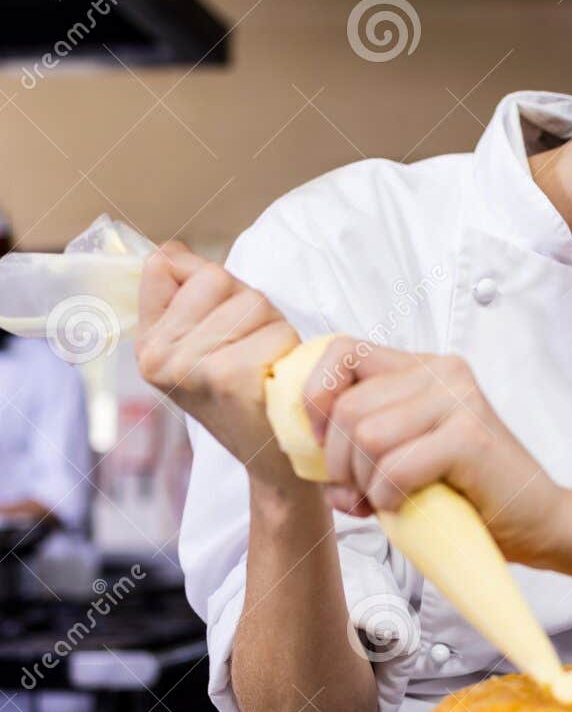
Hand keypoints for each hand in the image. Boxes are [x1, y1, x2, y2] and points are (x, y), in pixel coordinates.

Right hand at [136, 241, 302, 493]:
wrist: (275, 460)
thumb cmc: (244, 394)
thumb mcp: (200, 344)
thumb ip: (184, 295)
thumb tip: (170, 251)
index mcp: (145, 345)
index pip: (163, 265)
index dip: (201, 282)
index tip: (216, 322)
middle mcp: (157, 357)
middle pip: (213, 276)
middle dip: (244, 305)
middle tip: (248, 351)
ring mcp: (189, 367)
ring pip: (249, 299)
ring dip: (270, 327)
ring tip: (263, 366)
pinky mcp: (229, 377)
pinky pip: (272, 329)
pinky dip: (286, 348)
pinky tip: (274, 379)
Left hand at [303, 340, 567, 564]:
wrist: (541, 524)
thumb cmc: (468, 495)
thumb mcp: (403, 454)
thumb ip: (361, 437)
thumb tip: (308, 448)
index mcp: (422, 368)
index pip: (342, 351)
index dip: (316, 399)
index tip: (324, 446)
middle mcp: (441, 371)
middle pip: (346, 406)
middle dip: (338, 463)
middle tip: (356, 497)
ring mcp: (458, 399)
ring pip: (366, 435)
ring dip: (364, 484)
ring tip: (385, 504)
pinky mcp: (470, 436)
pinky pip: (395, 466)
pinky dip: (389, 498)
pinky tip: (408, 508)